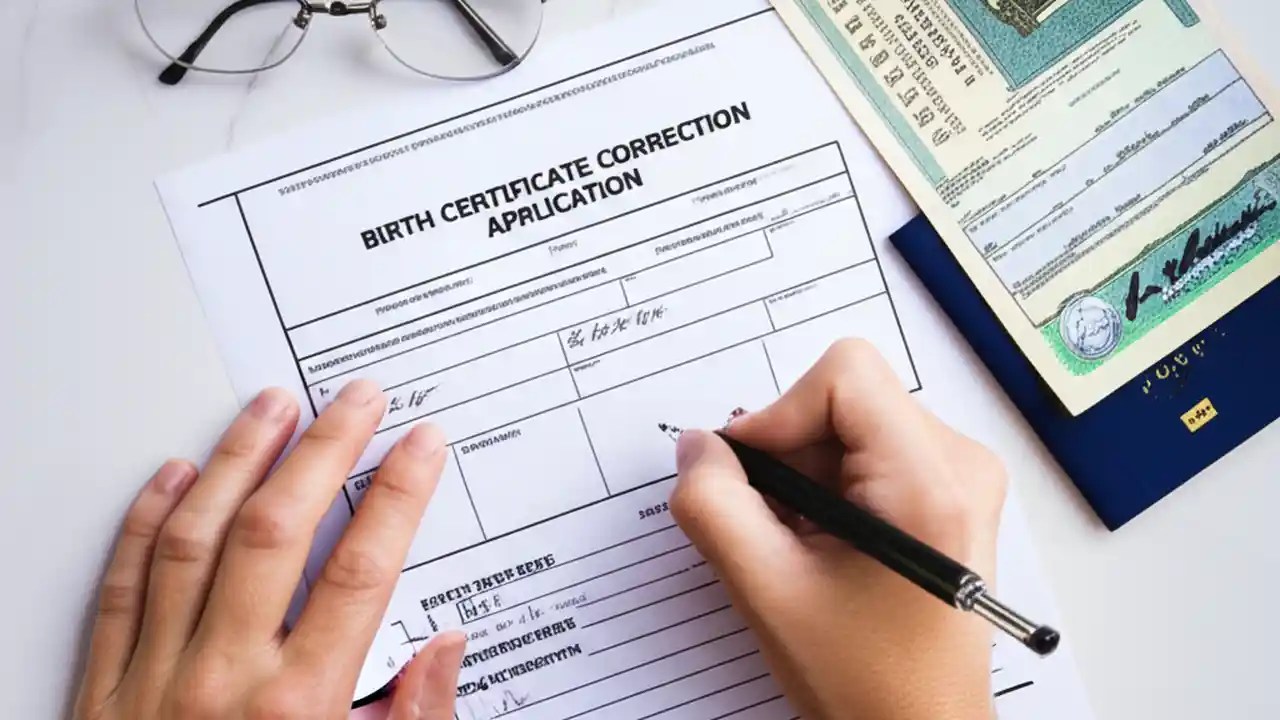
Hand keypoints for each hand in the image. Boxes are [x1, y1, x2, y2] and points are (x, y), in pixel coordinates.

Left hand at [75, 381, 465, 719]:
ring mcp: (153, 681)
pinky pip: (122, 585)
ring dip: (236, 459)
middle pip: (277, 531)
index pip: (362, 569)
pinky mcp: (101, 691)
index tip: (423, 446)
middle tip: (358, 400)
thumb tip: (446, 650)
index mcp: (297, 712)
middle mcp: (222, 682)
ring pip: (194, 538)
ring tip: (270, 407)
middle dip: (325, 450)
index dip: (399, 495)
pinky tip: (174, 476)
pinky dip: (147, 521)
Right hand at [670, 340, 1006, 719]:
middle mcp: (961, 465)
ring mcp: (959, 478)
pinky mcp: (946, 493)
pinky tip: (820, 545)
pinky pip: (868, 452)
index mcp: (932, 483)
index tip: (752, 473)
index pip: (845, 374)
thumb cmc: (868, 681)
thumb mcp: (767, 592)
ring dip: (804, 476)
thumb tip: (698, 446)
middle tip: (771, 525)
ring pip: (850, 424)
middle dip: (789, 454)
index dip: (779, 414)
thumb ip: (715, 506)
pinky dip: (826, 488)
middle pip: (845, 398)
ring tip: (798, 546)